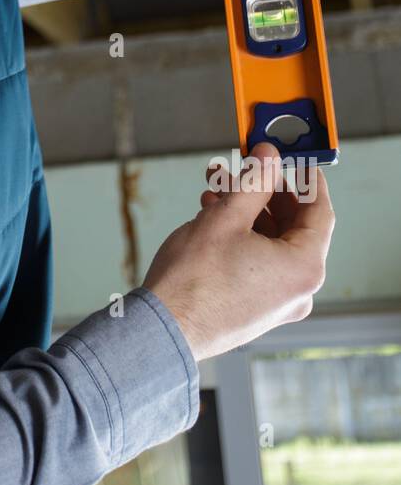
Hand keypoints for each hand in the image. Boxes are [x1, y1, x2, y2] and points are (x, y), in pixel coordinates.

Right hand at [141, 141, 335, 360]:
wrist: (164, 328)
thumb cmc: (194, 279)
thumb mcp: (227, 216)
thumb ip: (254, 181)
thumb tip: (268, 157)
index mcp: (304, 268)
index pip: (320, 212)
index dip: (307, 179)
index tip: (293, 159)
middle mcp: (298, 289)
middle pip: (292, 226)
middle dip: (265, 192)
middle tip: (246, 166)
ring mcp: (277, 302)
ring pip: (270, 242)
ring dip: (246, 211)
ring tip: (216, 187)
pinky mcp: (256, 307)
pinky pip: (258, 261)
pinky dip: (241, 236)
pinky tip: (212, 215)